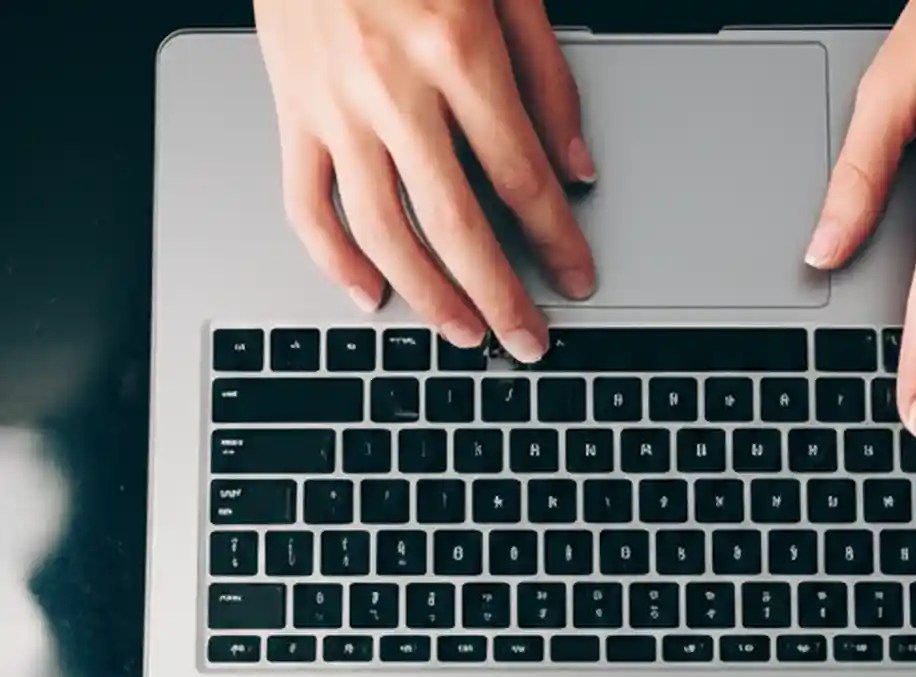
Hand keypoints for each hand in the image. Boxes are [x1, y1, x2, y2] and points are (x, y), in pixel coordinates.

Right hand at [255, 0, 597, 361]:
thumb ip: (547, 80)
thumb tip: (576, 169)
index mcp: (458, 50)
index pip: (522, 176)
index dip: (558, 241)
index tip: (579, 278)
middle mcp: (393, 87)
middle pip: (456, 222)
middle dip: (501, 295)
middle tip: (528, 340)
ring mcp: (334, 105)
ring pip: (381, 229)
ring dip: (428, 295)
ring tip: (464, 334)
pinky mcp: (289, 110)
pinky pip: (306, 203)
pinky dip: (335, 260)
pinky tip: (370, 295)